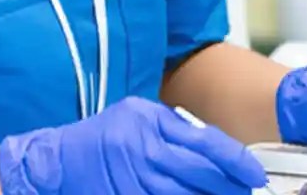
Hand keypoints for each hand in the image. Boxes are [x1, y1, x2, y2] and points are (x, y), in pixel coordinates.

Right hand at [0, 97, 268, 194]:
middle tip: (246, 193)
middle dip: (229, 187)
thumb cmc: (98, 139)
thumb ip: (173, 131)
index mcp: (149, 121)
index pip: (205, 143)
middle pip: (199, 173)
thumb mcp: (136, 118)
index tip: (254, 175)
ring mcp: (131, 177)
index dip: (236, 162)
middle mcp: (142, 148)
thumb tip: (216, 153)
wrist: (52, 162)